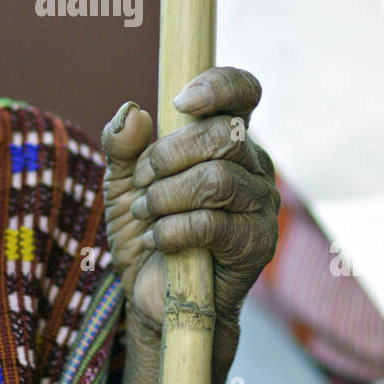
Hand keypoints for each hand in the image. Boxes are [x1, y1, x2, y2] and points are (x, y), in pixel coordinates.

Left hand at [101, 66, 279, 330]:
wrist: (153, 297)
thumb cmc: (145, 230)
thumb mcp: (122, 182)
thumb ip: (122, 145)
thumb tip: (133, 111)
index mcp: (226, 139)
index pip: (244, 92)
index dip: (219, 86)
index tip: (180, 102)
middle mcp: (253, 166)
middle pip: (224, 135)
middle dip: (169, 156)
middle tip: (142, 182)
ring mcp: (261, 205)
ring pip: (217, 180)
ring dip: (166, 197)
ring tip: (145, 213)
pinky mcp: (257, 244)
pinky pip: (213, 224)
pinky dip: (172, 230)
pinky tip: (157, 240)